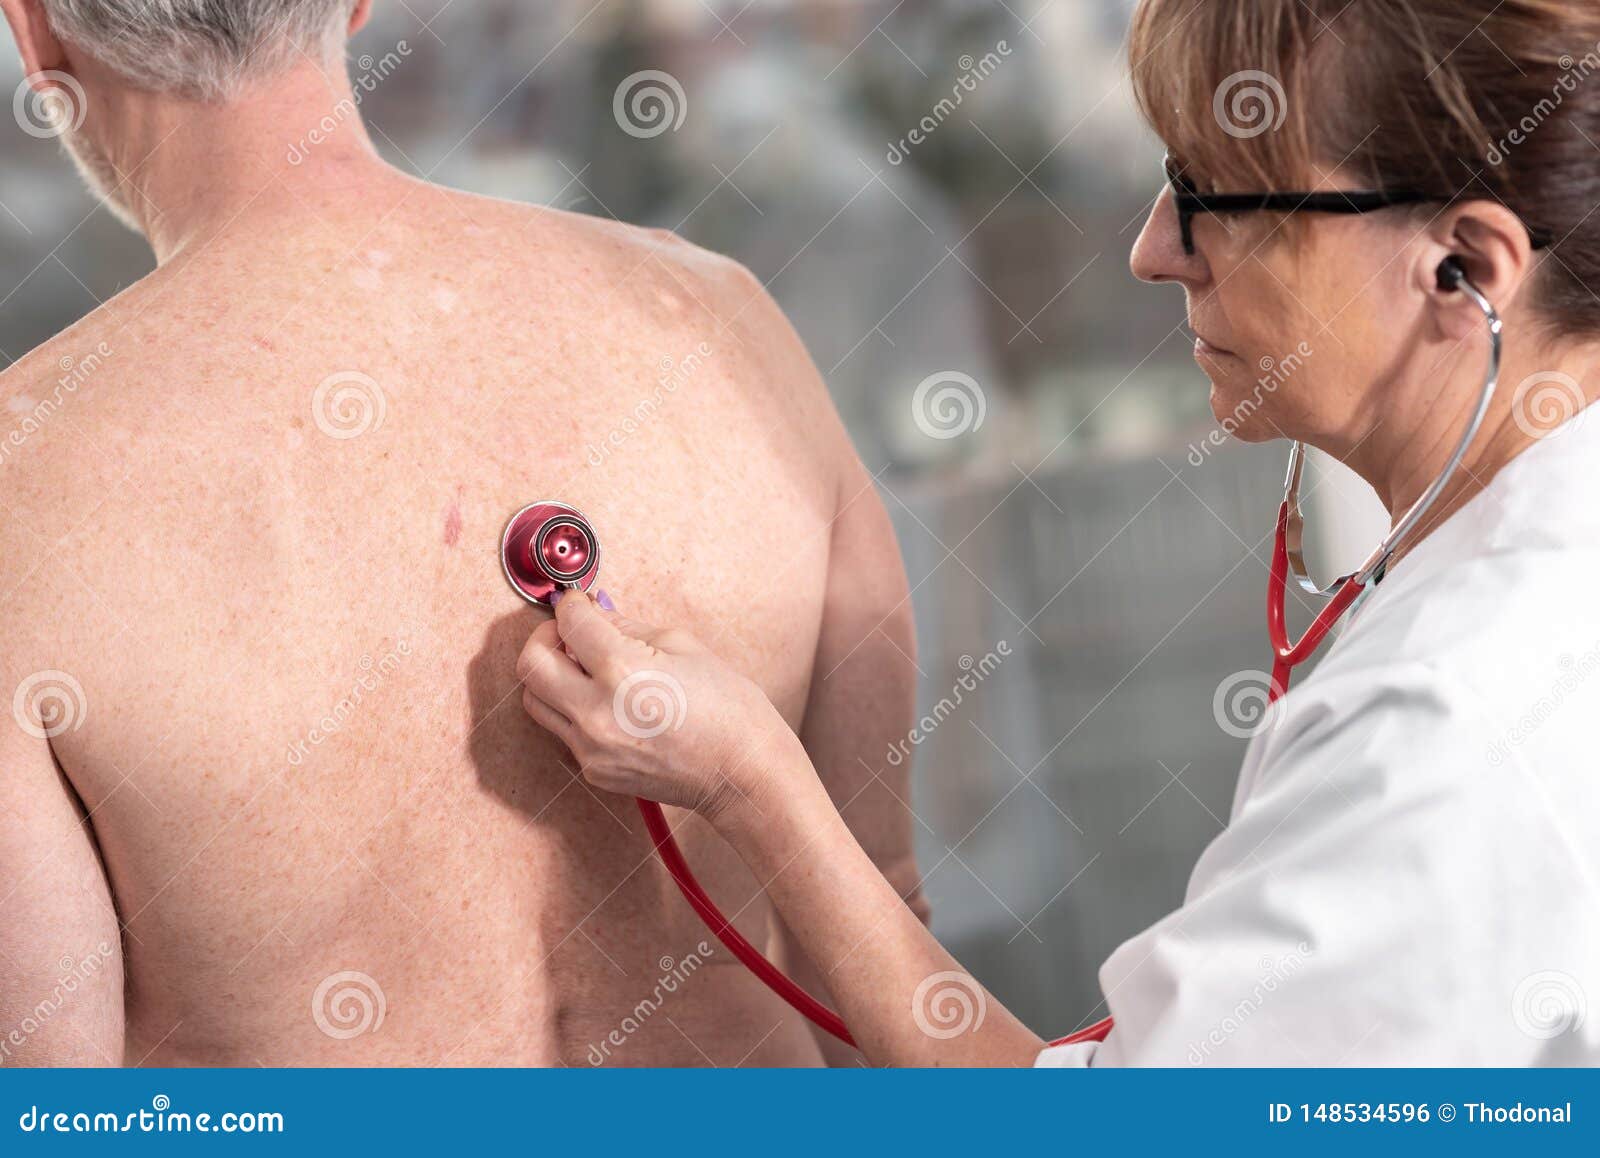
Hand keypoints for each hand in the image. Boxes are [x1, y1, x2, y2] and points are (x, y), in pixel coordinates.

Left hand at [516, 591, 815, 828]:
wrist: (741, 772)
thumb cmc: (726, 708)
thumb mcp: (682, 645)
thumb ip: (627, 627)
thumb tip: (594, 615)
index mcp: (622, 670)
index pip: (568, 624)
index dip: (571, 605)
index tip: (578, 604)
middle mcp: (596, 711)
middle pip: (530, 664)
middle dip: (544, 639)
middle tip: (569, 634)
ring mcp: (591, 747)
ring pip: (536, 700)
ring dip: (551, 676)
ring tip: (585, 669)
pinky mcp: (593, 770)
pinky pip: (563, 729)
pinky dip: (574, 707)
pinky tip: (608, 702)